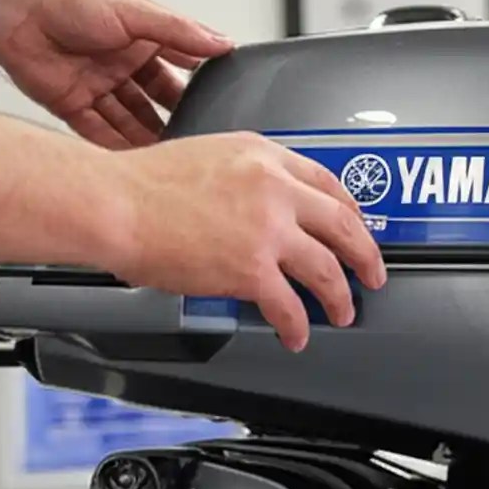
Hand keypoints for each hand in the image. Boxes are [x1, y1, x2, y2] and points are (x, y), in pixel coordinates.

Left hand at [0, 0, 231, 148]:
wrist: (11, 15)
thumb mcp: (135, 11)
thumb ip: (180, 31)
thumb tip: (221, 42)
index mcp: (141, 36)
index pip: (181, 61)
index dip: (200, 78)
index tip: (223, 95)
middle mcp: (121, 62)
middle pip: (158, 96)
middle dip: (177, 113)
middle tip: (198, 131)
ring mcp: (98, 84)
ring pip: (132, 117)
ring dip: (149, 134)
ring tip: (172, 152)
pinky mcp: (74, 104)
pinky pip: (100, 131)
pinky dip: (118, 145)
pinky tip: (137, 157)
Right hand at [104, 132, 387, 350]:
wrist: (115, 204)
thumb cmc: (144, 183)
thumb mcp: (212, 154)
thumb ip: (250, 173)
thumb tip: (270, 199)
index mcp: (267, 158)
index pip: (329, 184)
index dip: (352, 212)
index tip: (357, 227)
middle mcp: (276, 190)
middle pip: (344, 226)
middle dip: (366, 255)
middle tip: (374, 273)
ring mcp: (267, 231)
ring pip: (327, 269)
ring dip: (341, 296)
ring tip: (344, 311)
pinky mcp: (250, 269)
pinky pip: (289, 305)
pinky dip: (298, 325)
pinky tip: (297, 334)